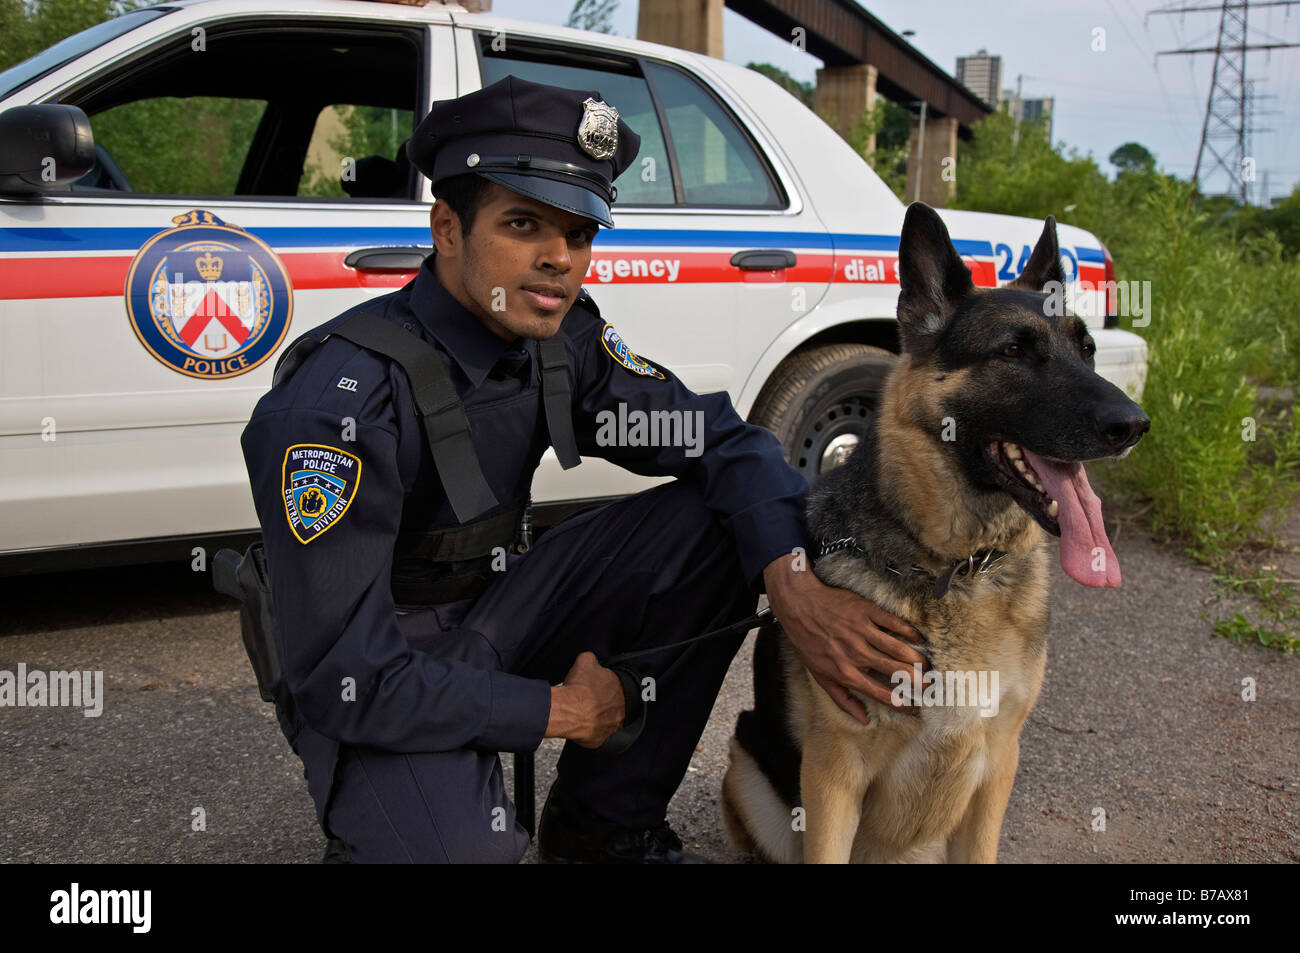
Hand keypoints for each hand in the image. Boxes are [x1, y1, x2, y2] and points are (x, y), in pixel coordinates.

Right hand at [545, 651, 625, 747]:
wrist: (570, 711)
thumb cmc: (578, 688)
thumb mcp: (585, 661)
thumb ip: (593, 659)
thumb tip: (592, 660)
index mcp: (620, 687)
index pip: (616, 685)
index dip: (604, 686)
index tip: (594, 688)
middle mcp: (622, 707)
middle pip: (615, 703)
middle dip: (605, 703)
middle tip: (590, 702)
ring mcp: (616, 725)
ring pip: (611, 720)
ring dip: (602, 718)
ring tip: (587, 715)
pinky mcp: (605, 740)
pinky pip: (602, 736)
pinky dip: (595, 732)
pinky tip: (586, 727)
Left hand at [763, 553, 926, 723]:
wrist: (799, 606)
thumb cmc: (809, 642)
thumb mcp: (820, 676)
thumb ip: (843, 699)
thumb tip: (863, 719)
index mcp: (847, 673)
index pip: (882, 694)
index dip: (903, 703)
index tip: (915, 707)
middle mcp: (857, 654)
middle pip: (898, 672)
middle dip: (919, 682)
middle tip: (931, 687)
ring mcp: (863, 632)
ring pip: (900, 649)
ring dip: (919, 660)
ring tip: (928, 666)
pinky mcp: (867, 612)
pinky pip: (895, 623)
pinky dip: (910, 632)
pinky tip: (919, 638)